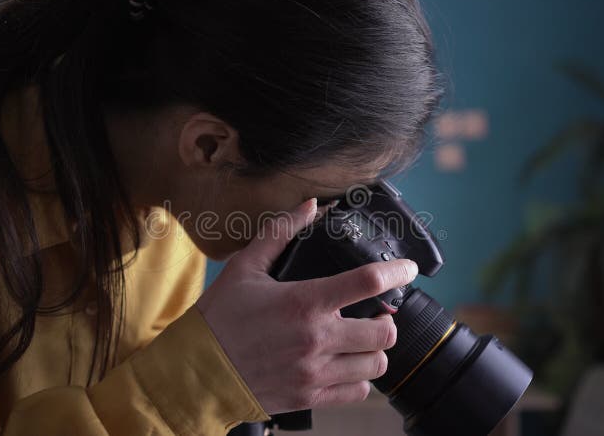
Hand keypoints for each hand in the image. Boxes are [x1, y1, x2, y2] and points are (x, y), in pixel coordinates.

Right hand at [196, 198, 418, 413]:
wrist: (196, 371)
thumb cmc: (220, 318)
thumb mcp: (245, 267)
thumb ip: (281, 233)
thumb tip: (310, 206)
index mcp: (304, 302)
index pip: (368, 282)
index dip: (397, 271)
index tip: (407, 268)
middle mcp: (316, 339)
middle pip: (384, 331)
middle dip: (385, 319)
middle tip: (375, 313)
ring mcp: (315, 372)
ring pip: (376, 364)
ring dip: (374, 349)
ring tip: (359, 339)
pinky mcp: (310, 397)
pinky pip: (359, 391)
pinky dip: (360, 377)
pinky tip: (345, 364)